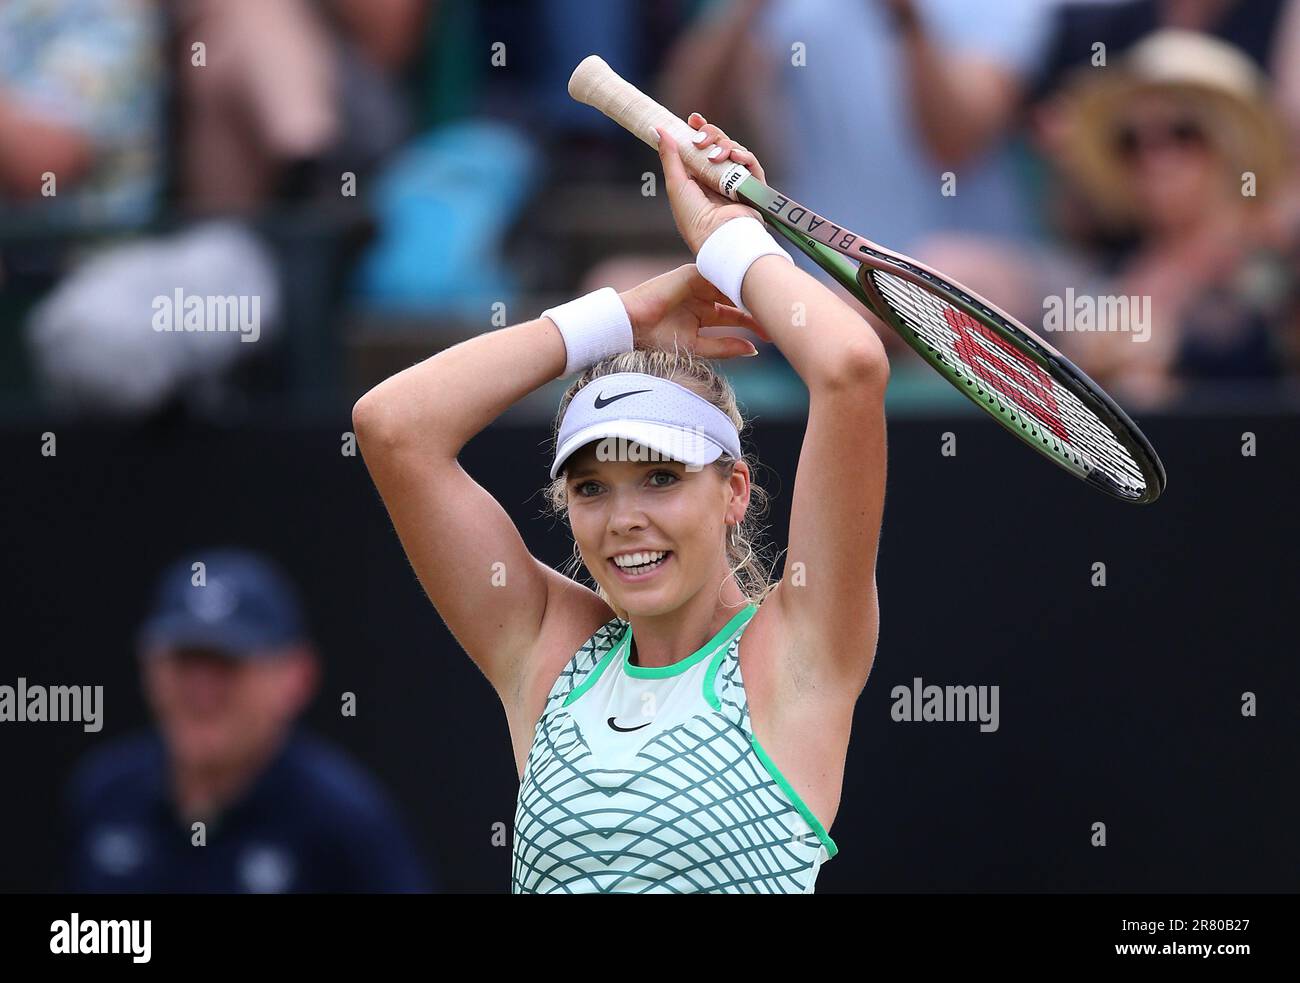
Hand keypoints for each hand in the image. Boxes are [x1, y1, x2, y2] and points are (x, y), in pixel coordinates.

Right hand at [619, 263, 770, 357]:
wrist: (631, 326)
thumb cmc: (657, 340)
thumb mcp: (697, 346)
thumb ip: (725, 347)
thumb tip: (753, 350)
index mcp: (704, 314)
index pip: (736, 315)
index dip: (754, 322)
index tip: (774, 329)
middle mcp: (703, 296)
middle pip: (737, 297)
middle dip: (756, 305)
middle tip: (779, 312)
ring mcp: (697, 283)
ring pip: (729, 284)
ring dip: (748, 290)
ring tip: (768, 300)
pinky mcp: (690, 272)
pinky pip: (716, 272)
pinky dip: (732, 277)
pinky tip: (748, 286)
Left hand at [654, 112, 767, 253]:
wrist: (718, 238)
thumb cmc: (693, 218)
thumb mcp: (676, 184)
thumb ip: (669, 156)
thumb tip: (657, 129)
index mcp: (699, 178)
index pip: (701, 147)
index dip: (700, 131)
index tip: (694, 119)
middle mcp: (718, 179)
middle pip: (718, 144)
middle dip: (710, 135)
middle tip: (700, 140)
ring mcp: (736, 183)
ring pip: (734, 150)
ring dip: (725, 147)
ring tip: (715, 157)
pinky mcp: (753, 188)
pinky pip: (752, 164)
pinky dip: (745, 156)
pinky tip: (735, 157)